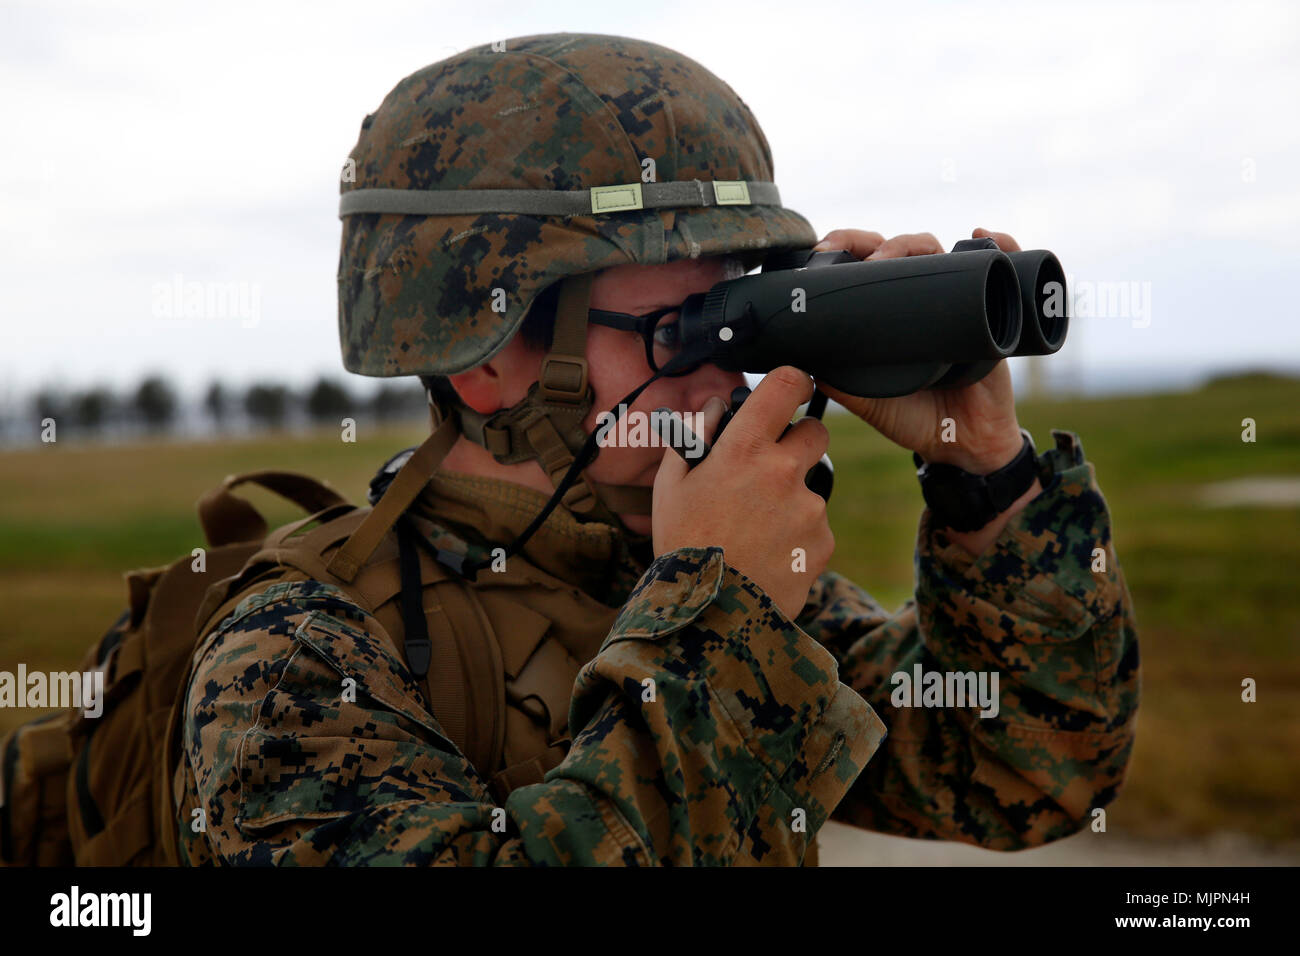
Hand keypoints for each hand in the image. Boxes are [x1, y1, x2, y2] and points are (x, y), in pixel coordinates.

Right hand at [652, 367, 831, 618]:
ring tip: (756, 533)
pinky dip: (797, 539)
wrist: (707, 614)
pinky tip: (768, 557)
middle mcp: (784, 472)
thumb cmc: (682, 544)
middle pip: (816, 432)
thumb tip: (717, 409)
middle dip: (799, 443)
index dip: (792, 381)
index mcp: (745, 449)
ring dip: (791, 502)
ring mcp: (808, 510)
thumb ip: (694, 438)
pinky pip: (815, 530)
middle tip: (770, 469)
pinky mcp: (822, 544)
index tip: (790, 390)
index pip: (787, 384)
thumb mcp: (670, 486)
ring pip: (811, 489)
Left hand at [810, 227, 1024, 473]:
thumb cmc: (913, 417)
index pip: (865, 264)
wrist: (960, 442)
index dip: (845, 248)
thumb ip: (837, 380)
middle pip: (901, 250)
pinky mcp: (991, 312)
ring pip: (940, 252)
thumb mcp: (867, 400)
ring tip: (895, 258)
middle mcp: (921, 299)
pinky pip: (1002, 267)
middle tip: (866, 260)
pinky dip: (999, 243)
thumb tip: (800, 359)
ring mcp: (957, 301)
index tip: (823, 250)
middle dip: (878, 243)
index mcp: (888, 312)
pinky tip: (984, 236)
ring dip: (918, 245)